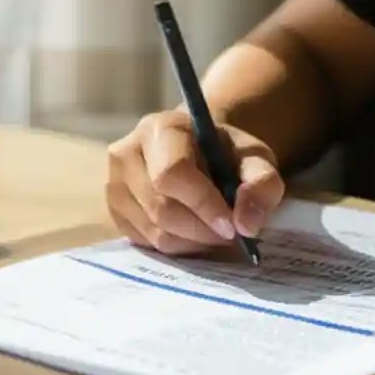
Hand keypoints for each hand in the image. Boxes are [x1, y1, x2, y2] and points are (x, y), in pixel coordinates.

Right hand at [106, 111, 284, 254]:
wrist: (196, 154)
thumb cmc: (224, 154)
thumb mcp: (254, 159)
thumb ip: (261, 184)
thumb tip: (246, 224)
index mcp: (160, 128)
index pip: (173, 173)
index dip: (203, 204)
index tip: (231, 226)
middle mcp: (126, 153)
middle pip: (161, 207)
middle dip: (201, 230)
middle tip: (228, 234)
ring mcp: (114, 185)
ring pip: (154, 231)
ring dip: (192, 242)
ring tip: (213, 232)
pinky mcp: (114, 213)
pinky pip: (146, 243)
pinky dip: (177, 247)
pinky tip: (193, 233)